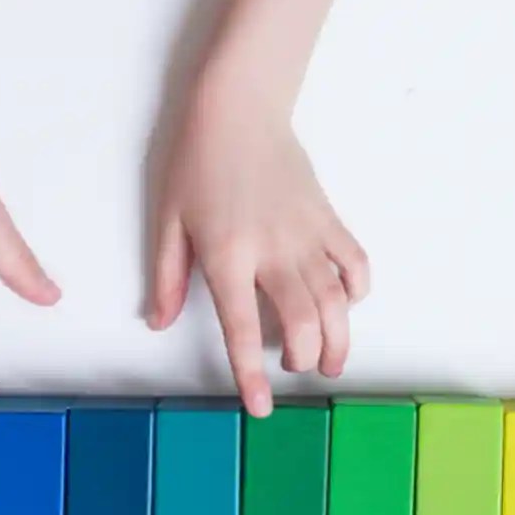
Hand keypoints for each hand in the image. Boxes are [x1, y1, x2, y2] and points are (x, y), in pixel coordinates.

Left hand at [149, 93, 369, 416]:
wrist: (238, 107)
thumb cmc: (196, 161)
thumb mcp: (168, 220)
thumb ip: (165, 276)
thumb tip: (157, 322)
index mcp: (226, 256)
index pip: (242, 329)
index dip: (251, 374)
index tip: (263, 407)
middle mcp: (272, 251)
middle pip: (302, 323)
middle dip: (303, 358)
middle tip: (295, 367)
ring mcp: (306, 234)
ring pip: (335, 301)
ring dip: (337, 339)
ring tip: (330, 360)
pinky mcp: (328, 216)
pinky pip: (354, 262)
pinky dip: (357, 290)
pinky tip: (348, 303)